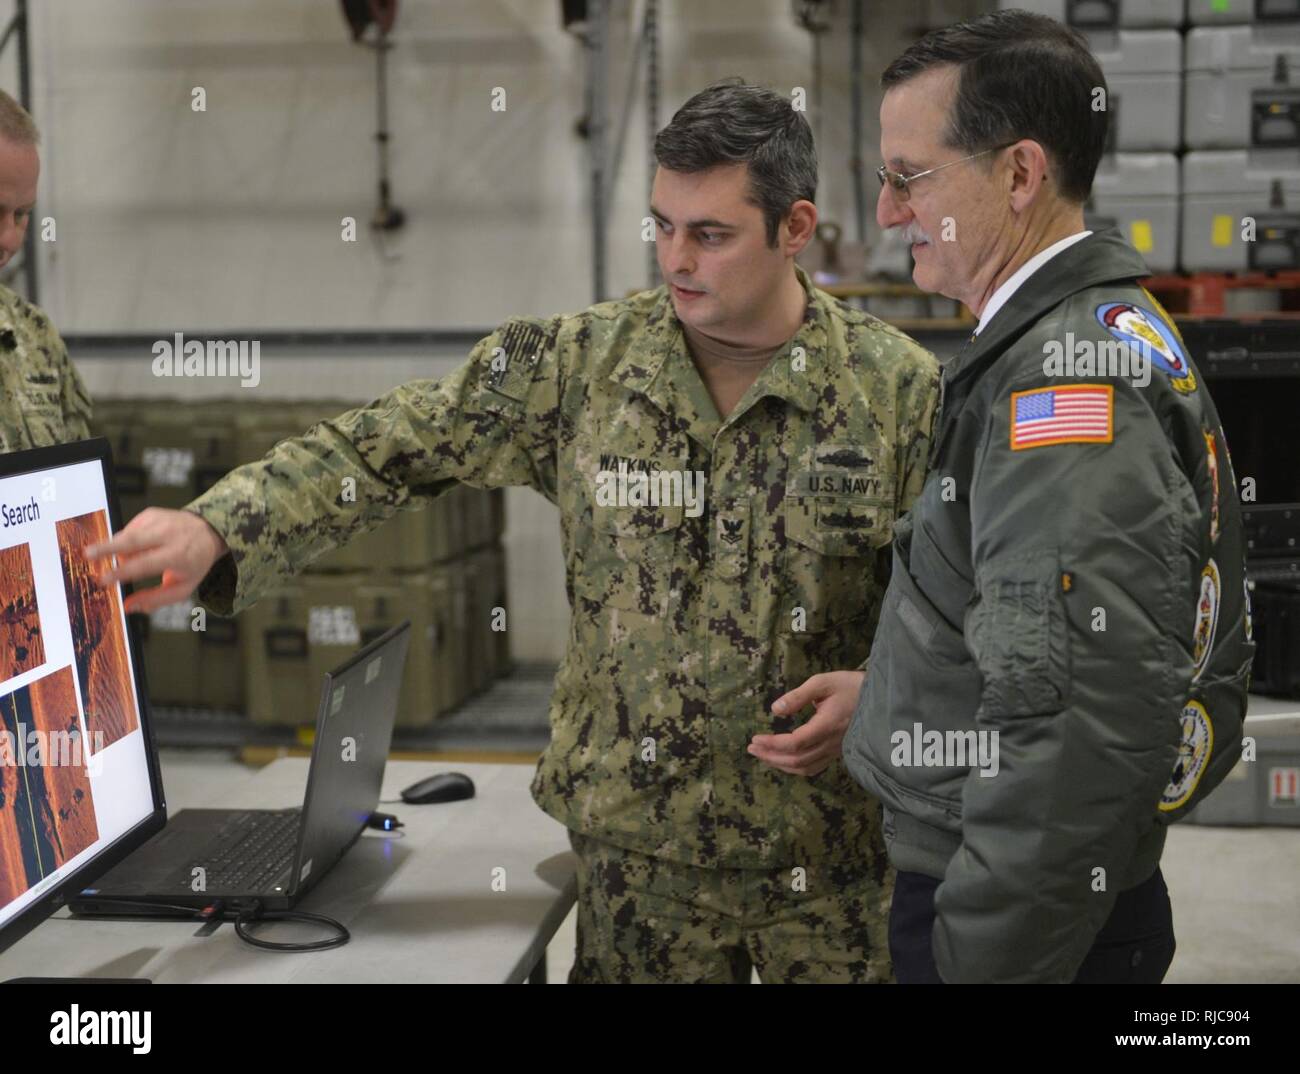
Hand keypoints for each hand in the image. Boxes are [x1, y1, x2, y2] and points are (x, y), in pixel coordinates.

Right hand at [84, 507, 228, 614]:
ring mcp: (159, 520)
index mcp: (178, 555)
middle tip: (87, 555)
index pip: (145, 564)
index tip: (104, 580)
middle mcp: (168, 534)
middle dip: (107, 547)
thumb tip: (127, 607)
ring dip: (113, 547)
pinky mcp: (151, 513)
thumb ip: (156, 599)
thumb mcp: (183, 587)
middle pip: (133, 540)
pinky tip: (131, 549)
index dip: (122, 572)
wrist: (208, 532)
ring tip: (103, 558)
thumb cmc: (193, 564)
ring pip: (128, 534)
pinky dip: (125, 541)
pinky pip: (129, 529)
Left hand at [747, 670, 865, 776]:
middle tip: (752, 748)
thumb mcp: (823, 682)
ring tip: (763, 755)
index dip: (773, 744)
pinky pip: (814, 767)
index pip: (795, 743)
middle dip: (771, 756)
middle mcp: (831, 743)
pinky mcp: (838, 753)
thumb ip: (798, 696)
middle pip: (796, 759)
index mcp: (827, 725)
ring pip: (805, 767)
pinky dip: (795, 767)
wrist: (880, 699)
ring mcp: (835, 750)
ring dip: (780, 764)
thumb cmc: (850, 686)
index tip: (755, 739)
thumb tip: (775, 709)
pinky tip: (784, 761)